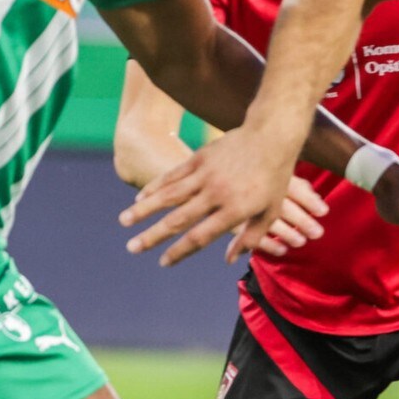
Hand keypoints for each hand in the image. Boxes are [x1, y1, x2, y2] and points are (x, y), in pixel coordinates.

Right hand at [121, 123, 300, 266]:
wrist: (270, 136)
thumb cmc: (274, 177)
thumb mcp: (270, 211)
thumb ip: (250, 238)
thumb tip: (227, 260)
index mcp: (234, 210)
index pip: (200, 236)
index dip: (179, 252)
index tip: (163, 262)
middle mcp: (216, 193)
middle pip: (178, 220)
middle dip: (152, 236)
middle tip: (132, 248)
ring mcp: (205, 174)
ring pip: (169, 196)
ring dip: (144, 210)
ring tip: (124, 222)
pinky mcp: (199, 158)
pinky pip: (172, 175)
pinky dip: (155, 186)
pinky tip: (140, 197)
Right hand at [240, 175, 328, 257]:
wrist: (216, 177)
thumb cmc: (253, 174)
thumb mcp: (273, 171)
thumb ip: (295, 183)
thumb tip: (317, 197)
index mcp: (268, 173)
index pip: (292, 187)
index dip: (309, 200)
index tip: (324, 212)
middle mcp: (255, 189)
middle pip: (282, 207)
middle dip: (303, 221)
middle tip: (318, 233)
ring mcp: (242, 206)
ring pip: (269, 223)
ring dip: (288, 234)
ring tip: (301, 241)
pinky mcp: (232, 223)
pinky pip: (254, 237)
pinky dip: (270, 246)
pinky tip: (282, 250)